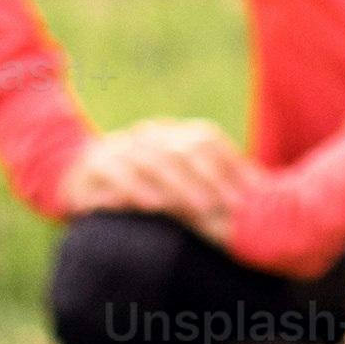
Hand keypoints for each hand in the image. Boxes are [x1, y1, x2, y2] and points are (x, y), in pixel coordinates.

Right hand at [59, 118, 255, 242]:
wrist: (80, 179)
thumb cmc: (144, 188)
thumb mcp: (181, 183)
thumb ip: (215, 182)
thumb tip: (263, 190)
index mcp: (173, 133)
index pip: (205, 141)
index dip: (229, 168)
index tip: (248, 199)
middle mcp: (148, 135)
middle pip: (182, 151)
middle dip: (208, 181)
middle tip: (226, 208)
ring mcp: (120, 147)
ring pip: (152, 162)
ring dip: (177, 187)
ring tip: (197, 209)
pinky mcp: (94, 166)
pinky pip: (116, 174)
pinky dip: (135, 189)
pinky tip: (151, 206)